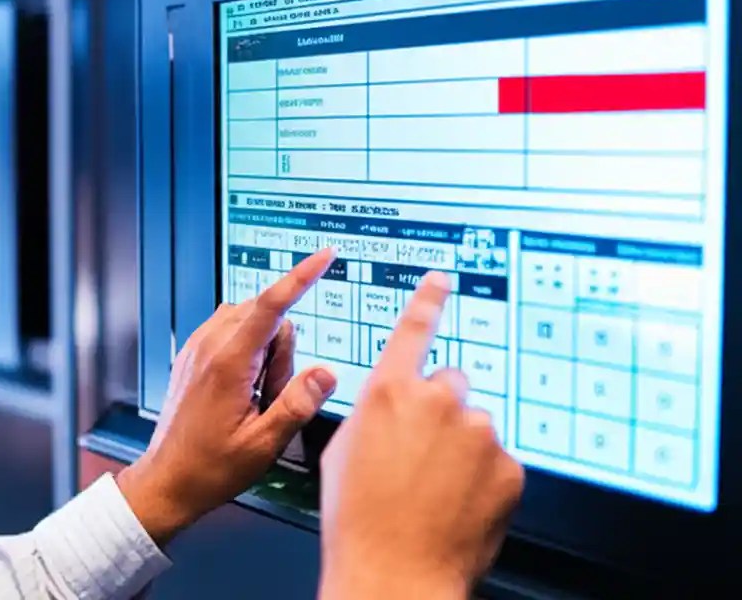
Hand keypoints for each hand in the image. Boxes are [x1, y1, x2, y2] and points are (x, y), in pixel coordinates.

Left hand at [117, 249, 339, 545]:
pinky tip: (243, 393)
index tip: (323, 257)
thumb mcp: (264, 444)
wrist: (167, 480)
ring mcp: (197, 348)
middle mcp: (208, 346)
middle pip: (266, 317)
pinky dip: (247, 355)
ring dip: (264, 353)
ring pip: (250, 323)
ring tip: (255, 400)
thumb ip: (297, 403)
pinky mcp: (192, 356)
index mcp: (227, 363)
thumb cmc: (210, 467)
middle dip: (282, 350)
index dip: (301, 277)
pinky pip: (231, 334)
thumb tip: (325, 374)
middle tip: (271, 396)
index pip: (271, 305)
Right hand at [318, 271, 524, 599]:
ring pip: (475, 425)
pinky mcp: (508, 465)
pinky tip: (458, 503)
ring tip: (437, 488)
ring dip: (462, 448)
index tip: (442, 280)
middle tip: (423, 452)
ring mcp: (478, 432)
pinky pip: (498, 460)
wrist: (394, 571)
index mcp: (388, 392)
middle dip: (442, 409)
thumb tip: (391, 408)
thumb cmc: (358, 518)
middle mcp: (437, 402)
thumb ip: (373, 414)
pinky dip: (483, 478)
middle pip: (452, 383)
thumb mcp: (343, 451)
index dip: (429, 301)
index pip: (414, 330)